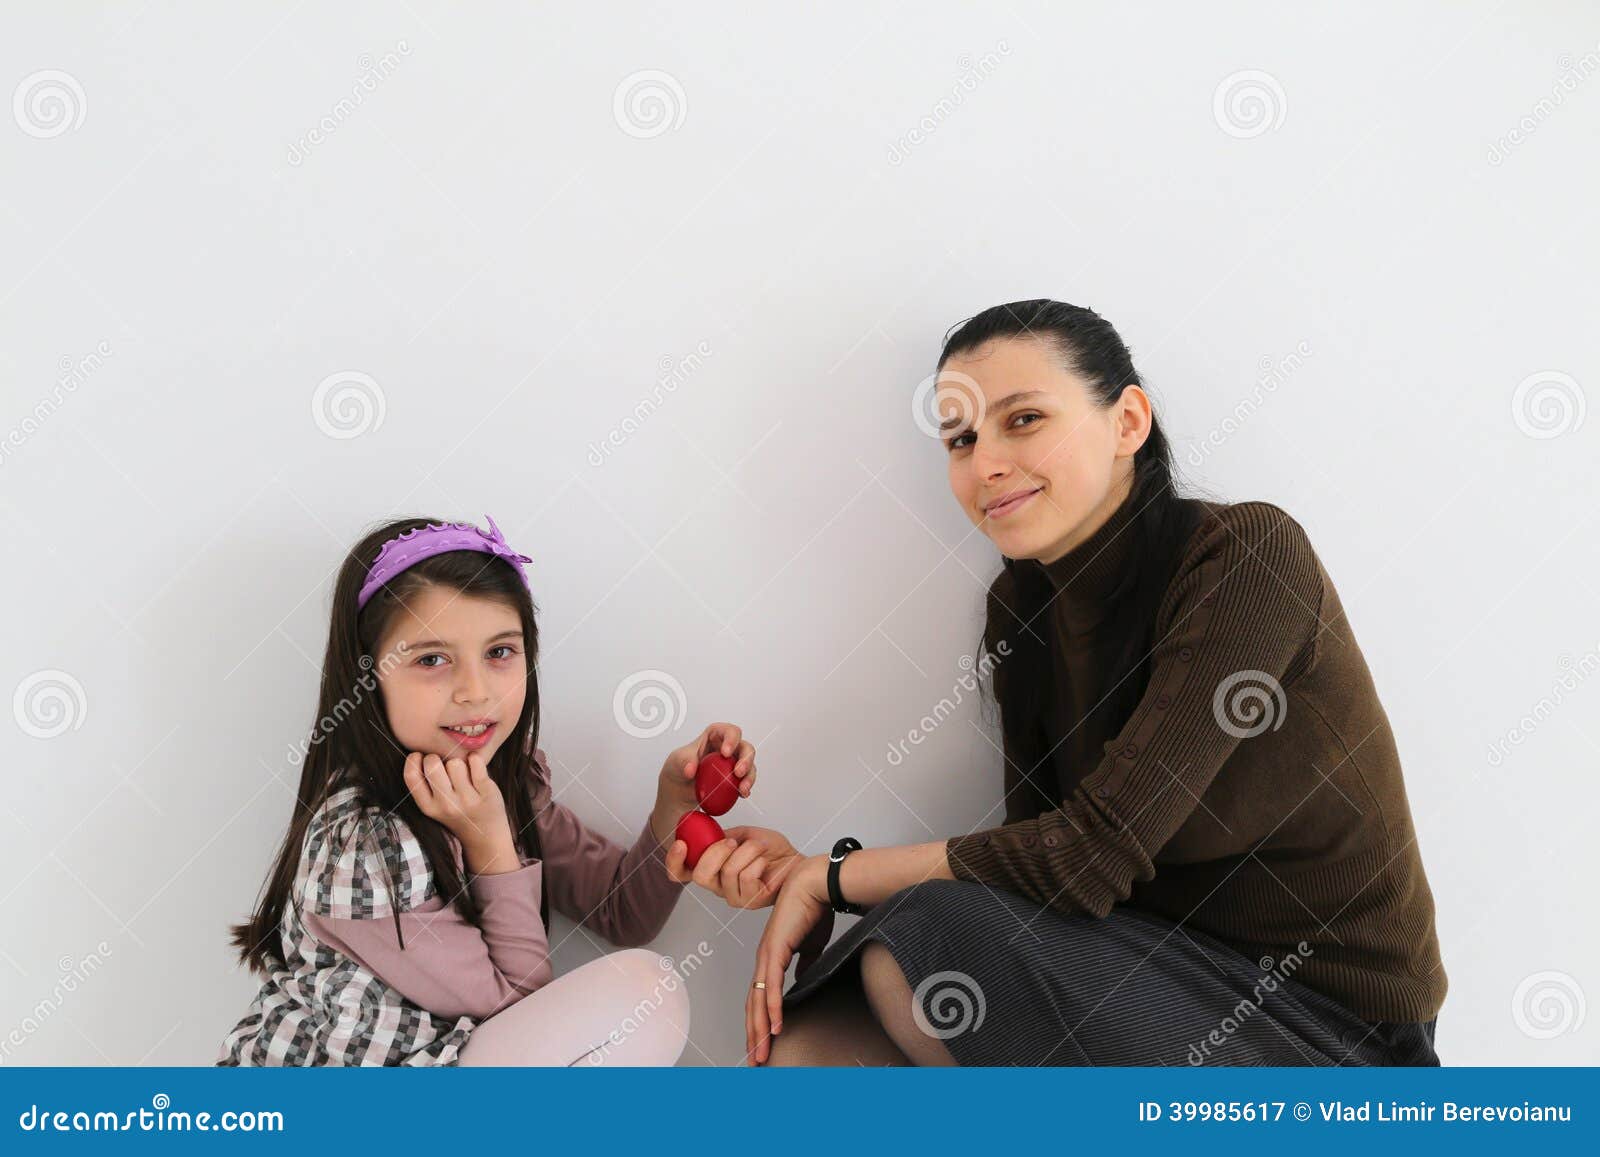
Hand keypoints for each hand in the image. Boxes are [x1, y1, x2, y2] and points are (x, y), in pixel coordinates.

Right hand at [403, 751, 513, 863]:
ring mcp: (467, 799)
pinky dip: (474, 759)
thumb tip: (421, 752)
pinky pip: (475, 762)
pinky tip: (474, 767)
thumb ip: (426, 785)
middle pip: (433, 765)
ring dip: (458, 762)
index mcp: (428, 807)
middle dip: (436, 758)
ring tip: (462, 773)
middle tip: (443, 765)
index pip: (411, 776)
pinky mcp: (486, 791)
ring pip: (455, 763)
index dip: (413, 760)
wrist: (485, 836)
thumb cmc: (457, 813)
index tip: (420, 757)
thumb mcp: (435, 807)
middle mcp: (446, 805)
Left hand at [650, 721, 757, 841]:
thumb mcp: (676, 761)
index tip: (725, 753)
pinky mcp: (734, 780)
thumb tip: (690, 769)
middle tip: (738, 771)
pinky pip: (745, 781)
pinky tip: (742, 794)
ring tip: (742, 788)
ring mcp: (732, 765)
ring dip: (749, 776)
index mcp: (713, 737)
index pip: (728, 731)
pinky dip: (745, 788)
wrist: (678, 790)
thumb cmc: (678, 768)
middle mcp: (726, 749)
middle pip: (744, 747)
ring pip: (749, 765)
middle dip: (746, 758)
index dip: (731, 738)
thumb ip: (684, 761)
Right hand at [666, 826, 801, 908]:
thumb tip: (702, 830)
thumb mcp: (741, 834)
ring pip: (728, 872)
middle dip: (716, 852)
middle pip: (700, 875)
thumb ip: (720, 835)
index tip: (681, 843)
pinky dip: (757, 861)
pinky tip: (764, 861)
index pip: (680, 873)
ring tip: (758, 847)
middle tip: (731, 842)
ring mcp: (733, 896)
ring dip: (746, 851)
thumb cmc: (769, 850)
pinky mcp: (751, 901)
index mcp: (711, 869)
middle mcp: (718, 886)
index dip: (674, 861)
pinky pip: (747, 877)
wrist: (792, 859)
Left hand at [746, 855, 832, 1064]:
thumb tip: (802, 981)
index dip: (760, 1021)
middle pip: (754, 1004)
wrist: (816, 883)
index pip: (761, 996)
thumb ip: (804, 964)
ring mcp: (767, 954)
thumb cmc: (813, 908)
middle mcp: (764, 958)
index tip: (763, 1043)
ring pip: (759, 1000)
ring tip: (761, 1052)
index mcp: (771, 956)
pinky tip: (776, 1026)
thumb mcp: (810, 944)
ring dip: (759, 1029)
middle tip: (756, 1060)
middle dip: (754, 1034)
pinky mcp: (776, 949)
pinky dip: (773, 1008)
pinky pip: (772, 986)